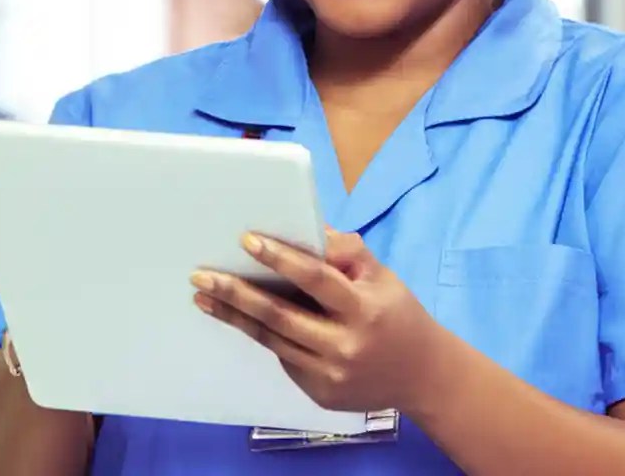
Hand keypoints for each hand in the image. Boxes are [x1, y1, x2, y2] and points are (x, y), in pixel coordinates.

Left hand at [190, 229, 448, 413]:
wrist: (423, 376)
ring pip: (272, 340)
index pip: (316, 279)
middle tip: (201, 276)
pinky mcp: (319, 392)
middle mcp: (345, 345)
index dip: (281, 258)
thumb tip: (301, 232)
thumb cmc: (398, 314)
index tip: (247, 240)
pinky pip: (284, 358)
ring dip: (235, 316)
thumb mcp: (383, 276)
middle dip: (237, 293)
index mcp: (364, 309)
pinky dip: (262, 335)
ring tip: (204, 296)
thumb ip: (346, 253)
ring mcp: (330, 374)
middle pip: (281, 316)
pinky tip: (241, 317)